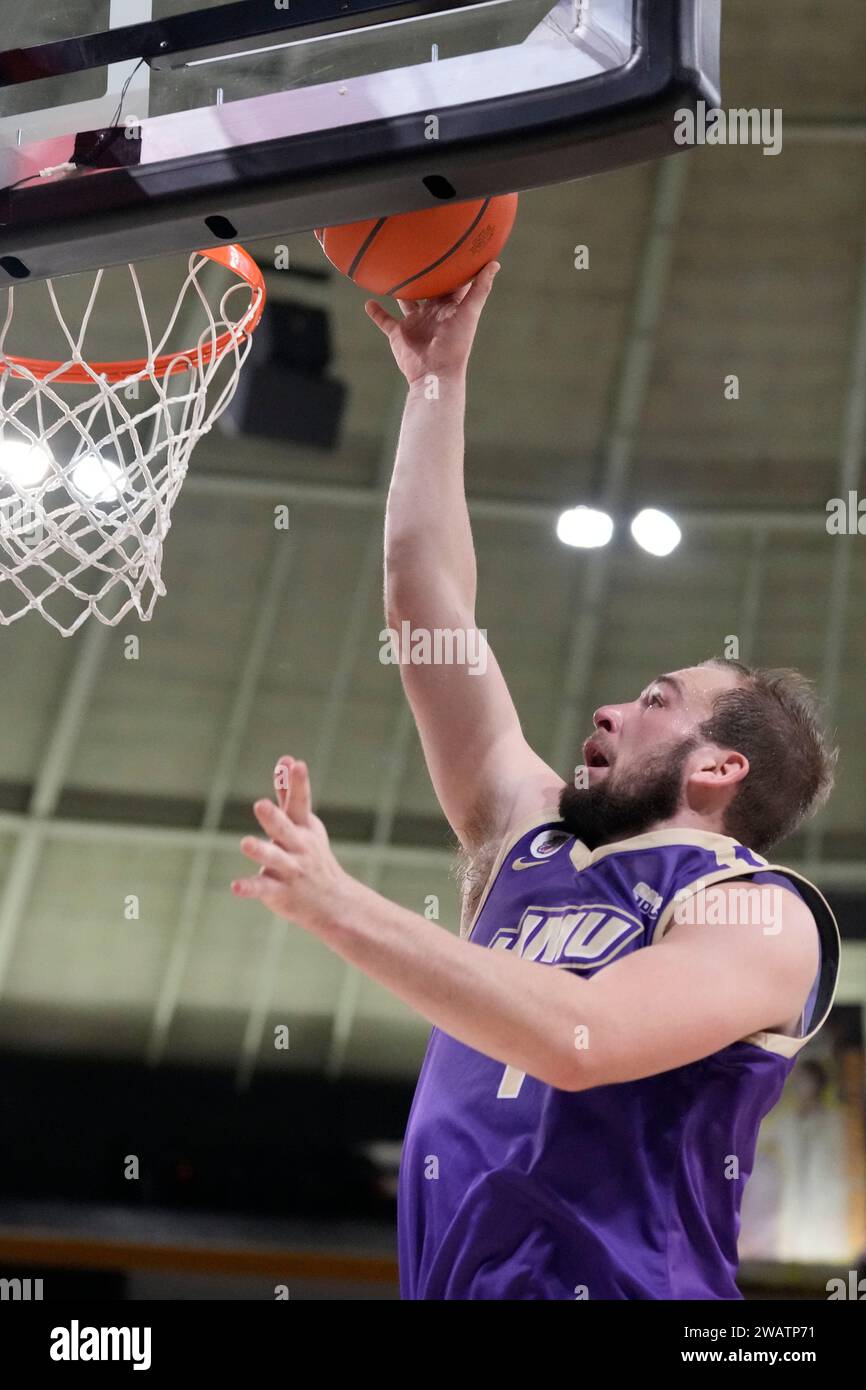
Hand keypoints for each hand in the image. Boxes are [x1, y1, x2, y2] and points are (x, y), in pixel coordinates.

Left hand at [232, 757, 351, 933]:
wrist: (333, 901)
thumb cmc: (311, 853)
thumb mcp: (304, 822)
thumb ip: (290, 793)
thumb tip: (287, 757)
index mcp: (303, 827)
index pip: (300, 802)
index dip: (297, 782)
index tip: (294, 763)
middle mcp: (298, 846)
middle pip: (284, 829)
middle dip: (274, 817)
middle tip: (260, 805)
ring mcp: (290, 869)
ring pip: (274, 859)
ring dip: (261, 851)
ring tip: (245, 844)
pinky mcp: (279, 891)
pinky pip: (263, 888)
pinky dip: (249, 887)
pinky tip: (235, 886)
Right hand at [364, 260, 499, 385]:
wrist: (434, 374)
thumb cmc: (455, 345)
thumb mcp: (469, 313)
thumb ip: (480, 289)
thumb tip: (495, 263)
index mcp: (450, 307)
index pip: (451, 282)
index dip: (451, 267)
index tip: (449, 245)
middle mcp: (432, 312)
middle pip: (426, 288)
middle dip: (423, 274)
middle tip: (415, 250)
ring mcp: (414, 323)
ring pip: (405, 301)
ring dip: (398, 290)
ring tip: (390, 272)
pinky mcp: (399, 334)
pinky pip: (385, 320)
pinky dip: (376, 312)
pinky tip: (368, 301)